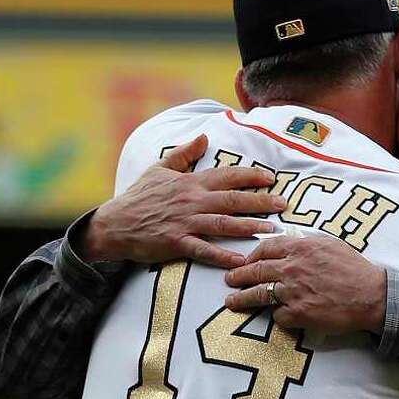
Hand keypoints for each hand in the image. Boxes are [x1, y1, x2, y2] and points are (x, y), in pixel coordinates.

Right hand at [80, 135, 285, 269]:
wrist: (115, 223)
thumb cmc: (139, 197)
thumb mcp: (160, 168)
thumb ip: (184, 153)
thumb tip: (203, 137)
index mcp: (191, 182)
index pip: (227, 175)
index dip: (250, 175)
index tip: (271, 178)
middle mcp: (192, 200)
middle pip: (232, 199)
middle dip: (260, 201)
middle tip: (282, 204)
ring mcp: (186, 222)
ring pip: (224, 224)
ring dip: (249, 226)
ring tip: (272, 230)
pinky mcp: (177, 243)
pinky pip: (205, 250)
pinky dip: (223, 255)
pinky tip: (241, 260)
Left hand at [224, 232, 386, 334]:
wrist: (370, 295)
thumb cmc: (355, 270)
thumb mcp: (330, 244)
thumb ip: (306, 243)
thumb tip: (291, 243)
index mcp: (299, 247)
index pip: (265, 248)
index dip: (251, 255)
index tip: (245, 261)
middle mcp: (291, 268)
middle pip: (255, 271)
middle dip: (238, 276)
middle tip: (229, 280)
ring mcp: (292, 292)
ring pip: (258, 294)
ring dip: (242, 299)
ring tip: (231, 302)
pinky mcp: (297, 313)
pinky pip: (277, 315)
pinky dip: (278, 316)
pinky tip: (280, 316)